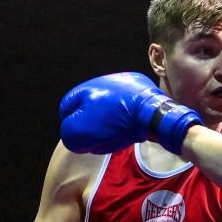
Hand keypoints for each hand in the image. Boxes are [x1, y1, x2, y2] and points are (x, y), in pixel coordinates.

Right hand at [59, 72, 202, 153]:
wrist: (154, 113)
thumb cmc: (115, 121)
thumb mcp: (83, 131)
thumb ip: (70, 134)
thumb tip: (74, 137)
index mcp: (86, 87)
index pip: (67, 107)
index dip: (70, 125)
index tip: (81, 138)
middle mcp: (104, 81)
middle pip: (89, 108)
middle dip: (91, 125)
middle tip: (98, 139)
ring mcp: (125, 84)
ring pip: (109, 108)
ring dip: (109, 123)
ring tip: (115, 135)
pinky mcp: (142, 92)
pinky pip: (128, 108)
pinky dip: (126, 119)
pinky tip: (131, 128)